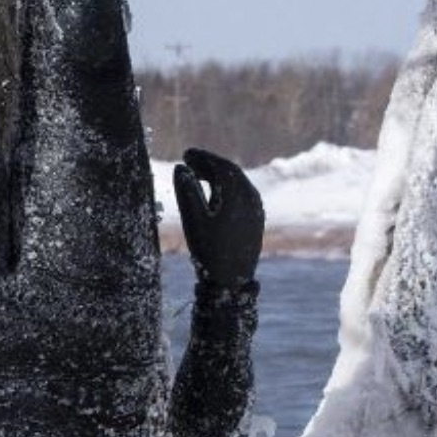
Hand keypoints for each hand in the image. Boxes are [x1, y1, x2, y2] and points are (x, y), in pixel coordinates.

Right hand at [174, 149, 262, 286]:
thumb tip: (180, 168)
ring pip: (237, 183)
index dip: (202, 157)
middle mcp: (252, 198)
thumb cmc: (209, 251)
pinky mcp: (256, 220)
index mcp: (238, 194)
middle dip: (209, 164)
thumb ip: (187, 191)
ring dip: (218, 176)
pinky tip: (213, 193)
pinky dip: (226, 188)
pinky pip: (242, 194)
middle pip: (230, 172)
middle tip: (189, 161)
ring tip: (197, 175)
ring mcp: (256, 209)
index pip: (221, 166)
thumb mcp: (193, 219)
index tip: (185, 154)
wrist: (231, 282)